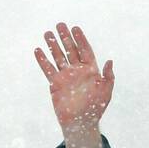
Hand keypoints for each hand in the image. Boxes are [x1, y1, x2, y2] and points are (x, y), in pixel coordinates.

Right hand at [34, 23, 113, 141]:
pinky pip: (48, 69)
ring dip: (53, 45)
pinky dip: (43, 60)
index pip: (85, 50)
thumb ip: (108, 77)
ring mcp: (66, 76)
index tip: (75, 28)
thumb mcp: (106, 92)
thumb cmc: (96, 108)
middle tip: (60, 25)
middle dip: (65, 37)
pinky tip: (38, 50)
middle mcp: (77, 71)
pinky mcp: (55, 83)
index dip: (80, 39)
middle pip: (70, 50)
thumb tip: (110, 61)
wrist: (81, 123)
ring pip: (58, 57)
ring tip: (47, 33)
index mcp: (90, 70)